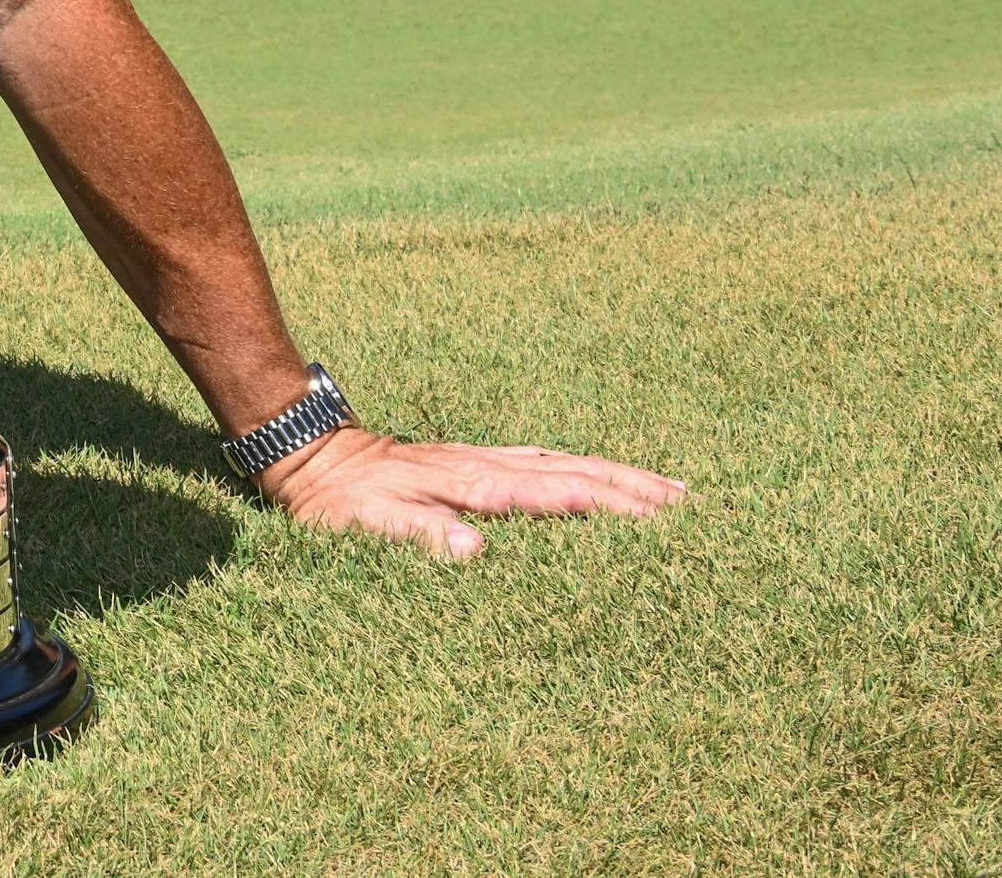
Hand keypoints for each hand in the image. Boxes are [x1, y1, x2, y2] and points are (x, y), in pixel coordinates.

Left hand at [258, 424, 685, 557]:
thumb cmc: (338, 500)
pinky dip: (584, 468)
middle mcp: (488, 465)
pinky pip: (546, 461)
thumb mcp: (369, 524)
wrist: (307, 452)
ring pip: (568, 462)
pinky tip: (601, 476)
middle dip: (637, 488)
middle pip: (579, 471)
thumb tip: (477, 550)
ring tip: (671, 491)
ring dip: (621, 474)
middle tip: (695, 507)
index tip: (663, 518)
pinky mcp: (476, 460)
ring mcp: (485, 458)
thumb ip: (422, 535)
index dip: (610, 505)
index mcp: (474, 483)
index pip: (557, 494)